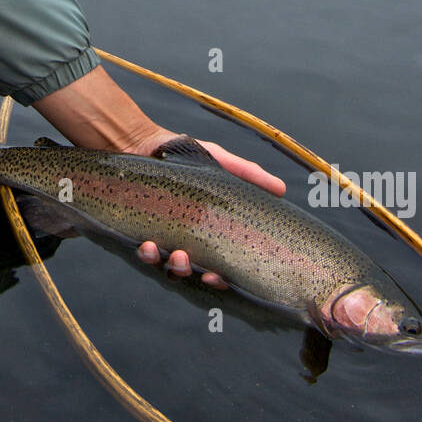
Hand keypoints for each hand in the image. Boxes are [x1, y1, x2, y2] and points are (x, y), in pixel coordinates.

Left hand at [131, 133, 285, 287]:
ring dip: (173, 266)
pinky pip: (144, 253)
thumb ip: (248, 174)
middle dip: (192, 272)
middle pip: (191, 272)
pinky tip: (148, 244)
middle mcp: (185, 240)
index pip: (218, 266)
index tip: (217, 277)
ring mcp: (163, 237)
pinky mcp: (140, 231)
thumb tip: (281, 189)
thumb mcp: (221, 163)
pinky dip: (147, 253)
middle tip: (191, 263)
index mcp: (208, 232)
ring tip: (176, 255)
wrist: (145, 143)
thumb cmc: (187, 157)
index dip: (220, 278)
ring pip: (167, 266)